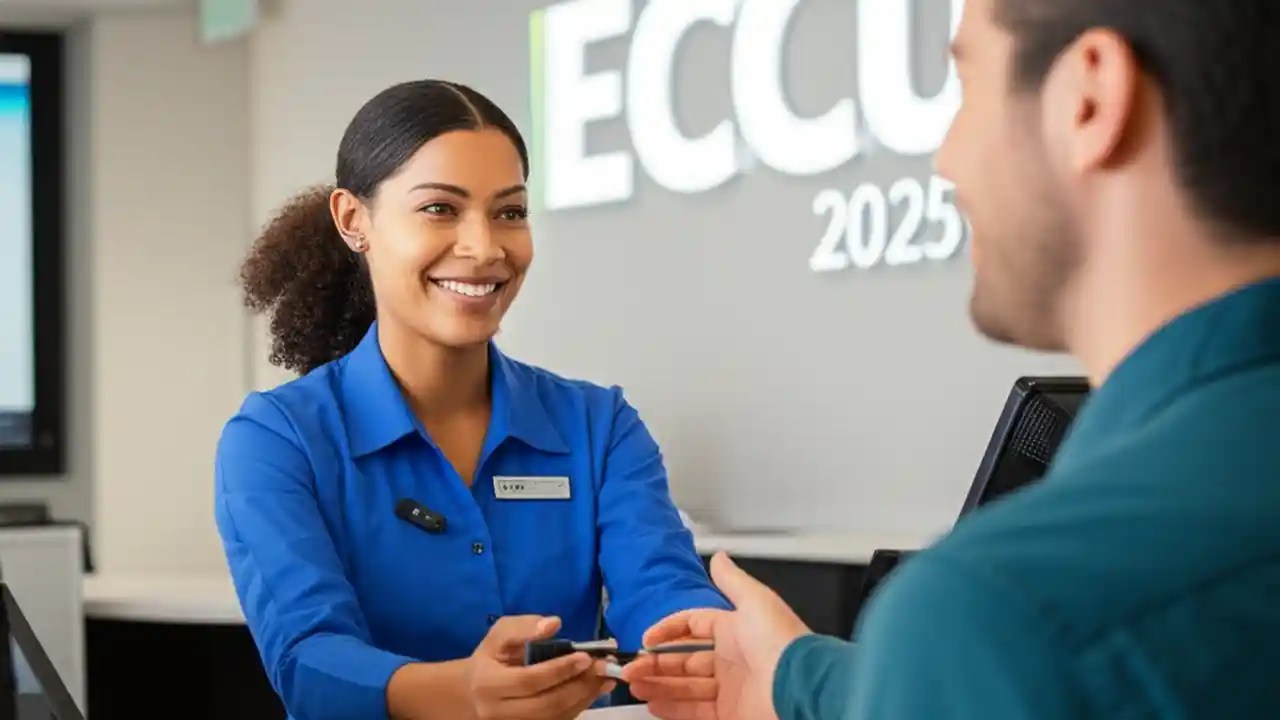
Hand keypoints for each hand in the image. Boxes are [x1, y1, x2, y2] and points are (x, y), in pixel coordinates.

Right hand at [467, 615, 615, 719]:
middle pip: (546, 704)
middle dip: (579, 685)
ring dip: (585, 697)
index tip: (585, 656)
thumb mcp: (500, 633)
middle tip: (602, 667)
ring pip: (555, 717)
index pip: (528, 681)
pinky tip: (593, 689)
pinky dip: (579, 706)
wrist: (477, 690)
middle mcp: (498, 712)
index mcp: (488, 684)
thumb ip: (525, 627)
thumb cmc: (492, 657)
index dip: (559, 669)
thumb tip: (553, 624)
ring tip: (604, 677)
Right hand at [621, 552, 811, 719]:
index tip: (648, 638)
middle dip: (656, 662)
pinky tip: (652, 702)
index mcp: (737, 631)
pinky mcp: (729, 715)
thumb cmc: (783, 643)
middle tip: (632, 666)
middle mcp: (732, 660)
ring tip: (633, 684)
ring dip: (657, 684)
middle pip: (684, 660)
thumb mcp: (756, 601)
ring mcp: (730, 689)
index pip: (694, 627)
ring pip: (684, 686)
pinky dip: (671, 707)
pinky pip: (694, 711)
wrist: (801, 687)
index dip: (669, 630)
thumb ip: (733, 581)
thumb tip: (719, 557)